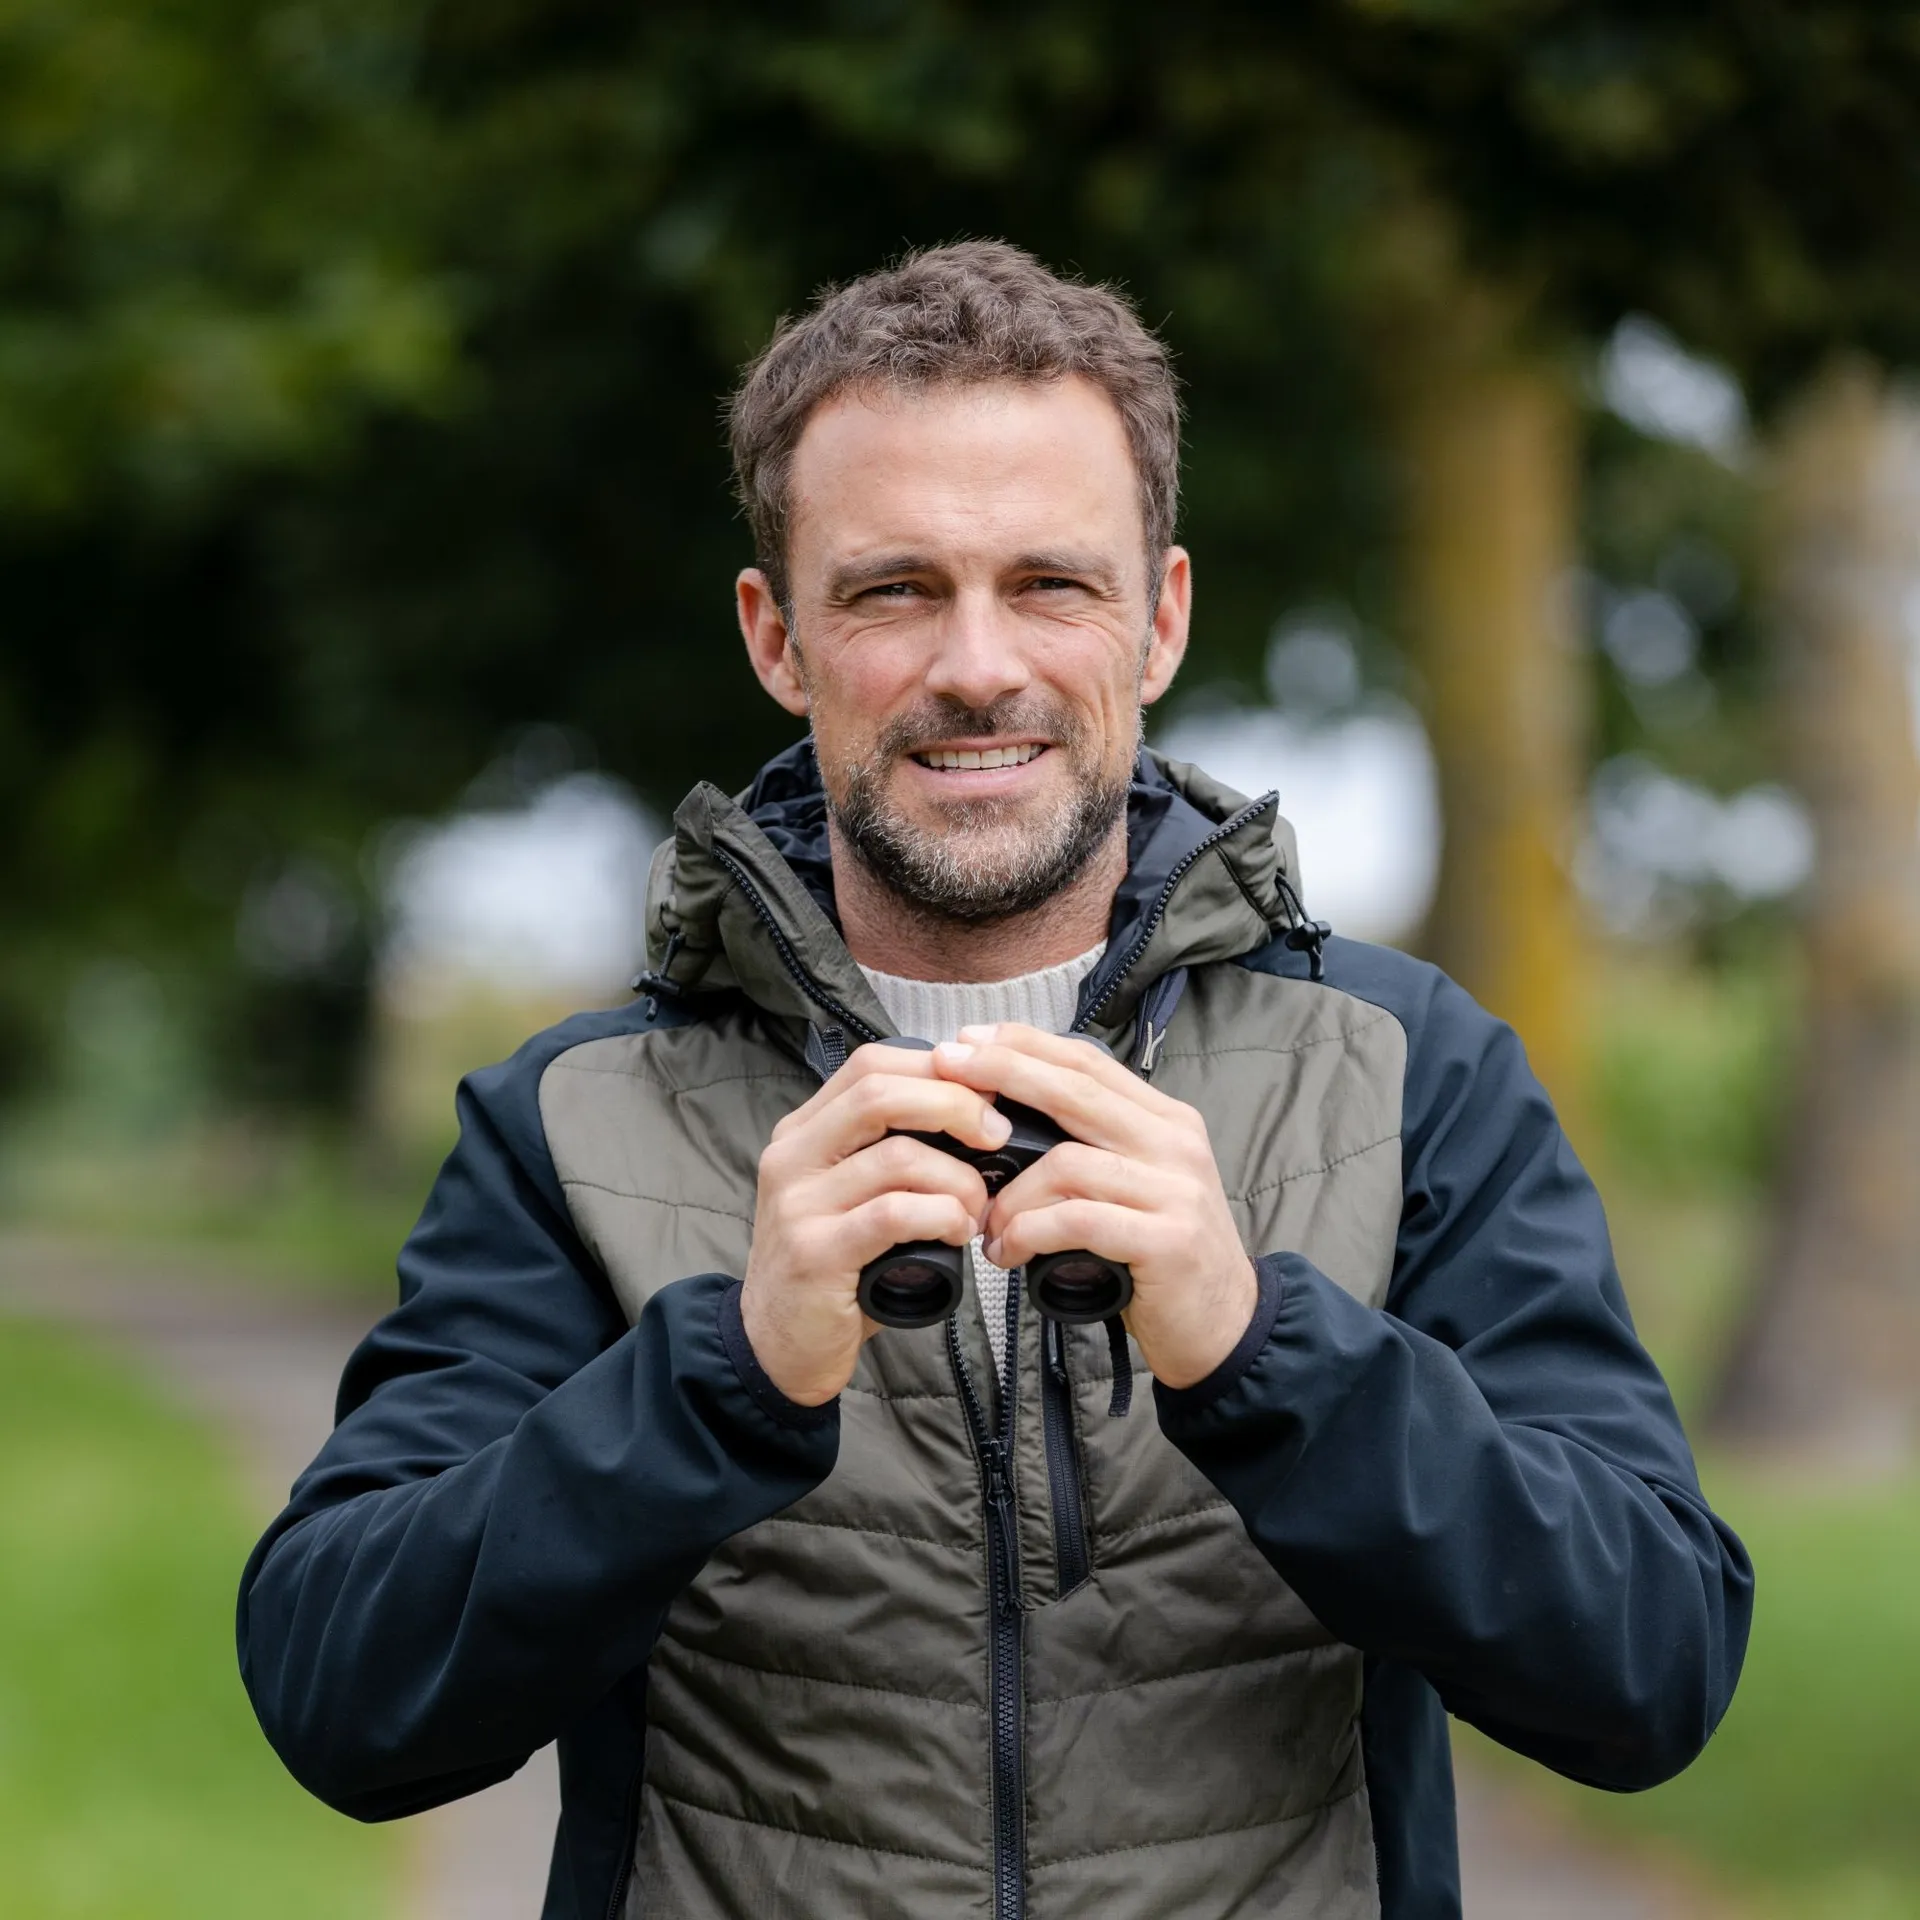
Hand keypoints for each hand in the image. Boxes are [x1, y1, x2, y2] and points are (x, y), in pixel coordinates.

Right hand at [742, 1043, 1009, 1404]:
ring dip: (959, 1178)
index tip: (984, 1091)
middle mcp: (792, 1157)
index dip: (936, 1067)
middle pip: (880, 1092)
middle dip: (955, 1104)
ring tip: (978, 1207)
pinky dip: (942, 1216)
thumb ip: (893, 1150)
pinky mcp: (815, 1252)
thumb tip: (979, 1116)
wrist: (778, 1345)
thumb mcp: (853, 1194)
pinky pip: (894, 1213)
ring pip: (897, 1156)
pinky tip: (958, 1232)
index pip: (871, 1064)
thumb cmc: (834, 1267)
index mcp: (803, 1131)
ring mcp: (798, 1203)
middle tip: (997, 1134)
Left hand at [931, 1023, 1256, 1389]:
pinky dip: (1030, 1231)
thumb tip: (1003, 1118)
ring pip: (1067, 1163)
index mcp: (1166, 1120)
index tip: (969, 1040)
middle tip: (947, 1073)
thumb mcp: (1135, 1186)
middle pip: (1075, 1091)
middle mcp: (1175, 1143)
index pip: (1088, 1061)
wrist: (1226, 1326)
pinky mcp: (1167, 1241)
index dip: (1025, 1045)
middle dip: (1003, 1074)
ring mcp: (1175, 1190)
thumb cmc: (1161, 1256)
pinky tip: (1008, 1251)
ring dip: (1010, 1195)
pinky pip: (1078, 1220)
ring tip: (985, 1225)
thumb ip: (1091, 1147)